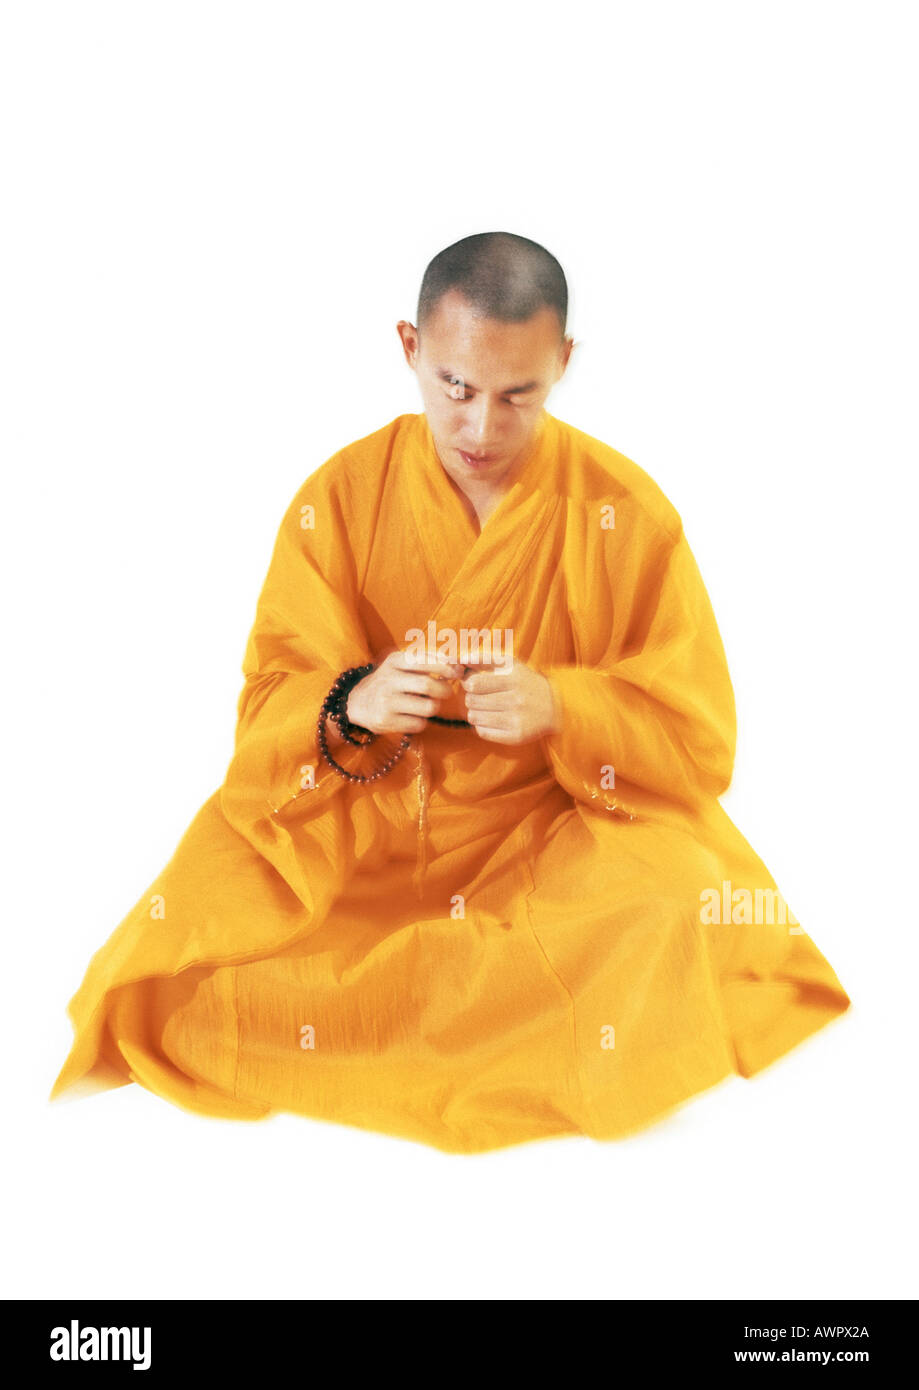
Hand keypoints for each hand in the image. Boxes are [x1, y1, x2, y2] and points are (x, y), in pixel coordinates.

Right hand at [344, 648, 463, 735]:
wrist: (358, 702)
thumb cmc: (391, 680)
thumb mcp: (401, 663)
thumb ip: (427, 659)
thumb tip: (456, 662)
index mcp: (394, 661)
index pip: (424, 660)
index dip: (446, 667)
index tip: (457, 671)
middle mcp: (388, 680)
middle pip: (428, 685)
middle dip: (444, 689)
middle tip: (446, 691)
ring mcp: (386, 702)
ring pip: (428, 707)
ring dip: (434, 706)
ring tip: (428, 704)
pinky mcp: (385, 721)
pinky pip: (419, 724)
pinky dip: (422, 721)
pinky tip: (414, 716)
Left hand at [461, 661, 559, 743]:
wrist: (555, 706)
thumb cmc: (525, 681)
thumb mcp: (510, 664)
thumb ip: (483, 658)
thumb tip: (459, 659)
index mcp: (514, 678)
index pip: (474, 682)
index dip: (468, 682)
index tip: (473, 683)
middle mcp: (516, 699)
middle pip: (472, 700)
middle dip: (470, 697)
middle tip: (478, 696)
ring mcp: (517, 719)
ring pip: (474, 717)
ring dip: (474, 712)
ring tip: (484, 708)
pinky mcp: (516, 736)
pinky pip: (483, 732)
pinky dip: (481, 725)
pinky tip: (491, 719)